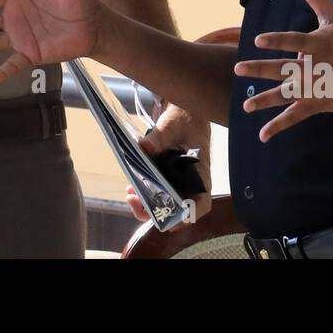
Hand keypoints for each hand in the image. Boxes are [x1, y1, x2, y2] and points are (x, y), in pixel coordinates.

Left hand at [126, 103, 212, 225]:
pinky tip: (131, 188)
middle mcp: (189, 183)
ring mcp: (176, 182)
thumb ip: (160, 135)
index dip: (189, 214)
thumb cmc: (184, 119)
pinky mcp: (164, 177)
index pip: (201, 201)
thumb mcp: (173, 124)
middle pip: (177, 209)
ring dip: (146, 205)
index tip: (172, 219)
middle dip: (156, 212)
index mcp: (200, 173)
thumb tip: (145, 147)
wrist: (181, 112)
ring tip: (130, 196)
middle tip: (136, 203)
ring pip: (164, 204)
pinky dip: (143, 195)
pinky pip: (155, 193)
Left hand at [234, 0, 332, 142]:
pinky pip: (295, 116)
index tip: (257, 40)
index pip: (294, 42)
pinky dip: (279, 126)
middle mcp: (315, 68)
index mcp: (318, 45)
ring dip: (265, 101)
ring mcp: (316, 89)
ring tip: (246, 106)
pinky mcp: (317, 104)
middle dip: (260, 70)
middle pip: (284, 70)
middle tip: (238, 69)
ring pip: (286, 95)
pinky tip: (263, 134)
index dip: (277, 41)